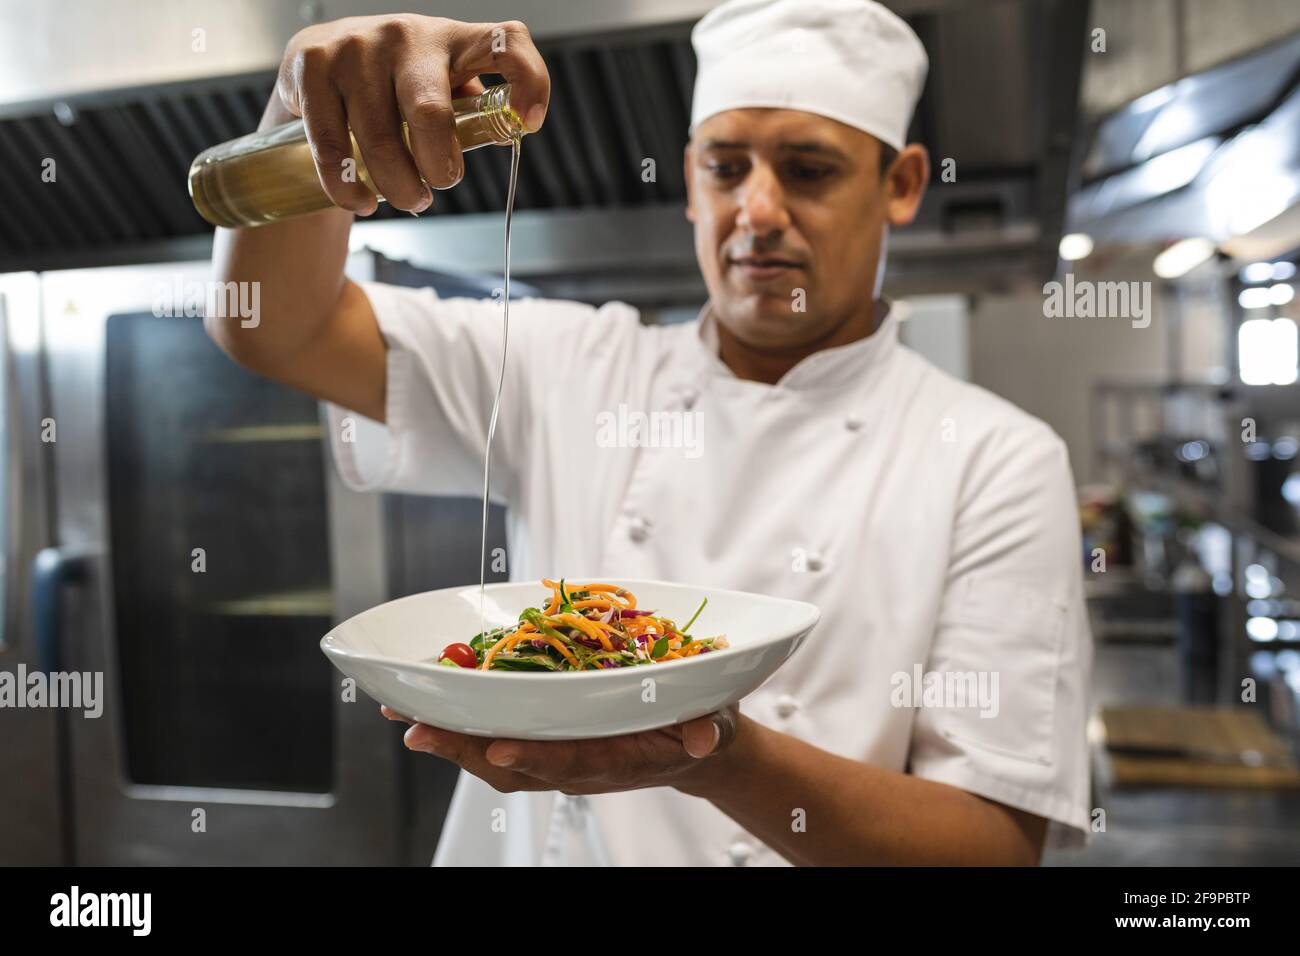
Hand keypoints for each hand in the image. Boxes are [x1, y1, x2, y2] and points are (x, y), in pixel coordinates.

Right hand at [275, 14, 549, 213]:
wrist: (319, 58)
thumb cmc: (395, 81)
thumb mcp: (443, 84)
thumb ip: (475, 109)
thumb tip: (512, 132)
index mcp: (453, 39)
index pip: (505, 45)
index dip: (528, 81)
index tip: (529, 121)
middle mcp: (406, 36)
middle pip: (430, 112)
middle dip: (437, 167)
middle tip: (438, 187)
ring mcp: (355, 47)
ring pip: (379, 138)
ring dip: (396, 185)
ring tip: (406, 198)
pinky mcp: (312, 66)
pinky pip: (331, 145)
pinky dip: (347, 186)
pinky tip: (360, 199)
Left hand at [381, 704, 741, 796]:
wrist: (693, 741)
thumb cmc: (700, 723)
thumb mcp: (713, 724)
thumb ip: (707, 729)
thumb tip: (702, 737)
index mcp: (617, 759)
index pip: (570, 763)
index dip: (535, 758)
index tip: (500, 747)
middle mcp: (578, 761)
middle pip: (513, 764)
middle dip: (464, 748)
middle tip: (417, 728)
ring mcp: (558, 752)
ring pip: (494, 754)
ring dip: (450, 737)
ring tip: (403, 712)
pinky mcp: (547, 738)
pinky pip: (498, 735)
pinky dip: (462, 722)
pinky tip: (427, 702)